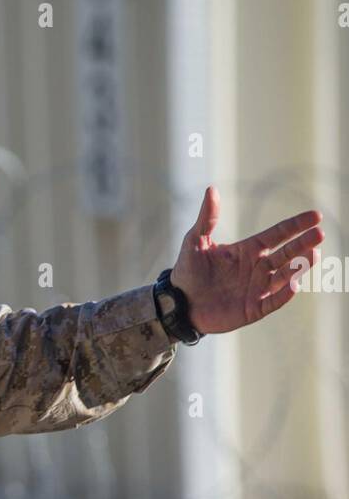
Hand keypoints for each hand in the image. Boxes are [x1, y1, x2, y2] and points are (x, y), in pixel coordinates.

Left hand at [170, 186, 324, 333]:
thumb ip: (207, 218)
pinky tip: (294, 284)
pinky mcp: (252, 309)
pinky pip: (273, 301)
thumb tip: (212, 189)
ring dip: (298, 266)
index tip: (315, 216)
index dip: (295, 225)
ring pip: (284, 276)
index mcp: (248, 250)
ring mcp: (257, 289)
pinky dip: (284, 294)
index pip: (277, 235)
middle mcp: (257, 268)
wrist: (179, 303)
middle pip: (286, 254)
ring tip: (313, 254)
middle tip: (320, 234)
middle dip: (303, 244)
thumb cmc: (188, 271)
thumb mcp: (195, 241)